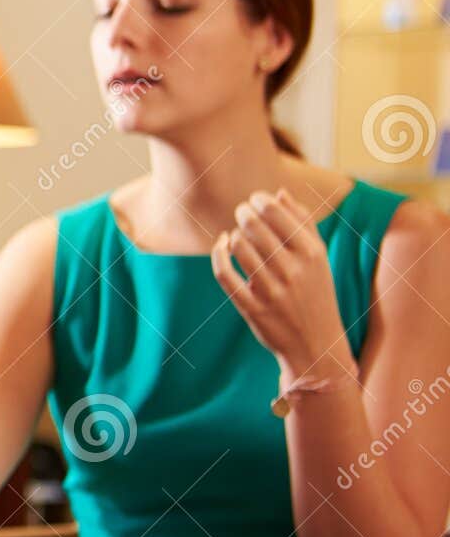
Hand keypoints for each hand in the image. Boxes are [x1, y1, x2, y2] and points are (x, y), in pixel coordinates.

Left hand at [210, 188, 353, 380]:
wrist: (316, 343)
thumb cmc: (315, 292)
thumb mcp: (319, 258)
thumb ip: (303, 223)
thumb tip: (280, 193)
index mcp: (312, 253)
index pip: (276, 213)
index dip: (258, 201)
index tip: (254, 201)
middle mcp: (293, 270)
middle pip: (254, 227)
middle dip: (242, 213)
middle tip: (241, 213)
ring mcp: (272, 291)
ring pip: (238, 247)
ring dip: (232, 235)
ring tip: (236, 235)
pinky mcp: (252, 308)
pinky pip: (225, 274)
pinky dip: (218, 254)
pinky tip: (221, 245)